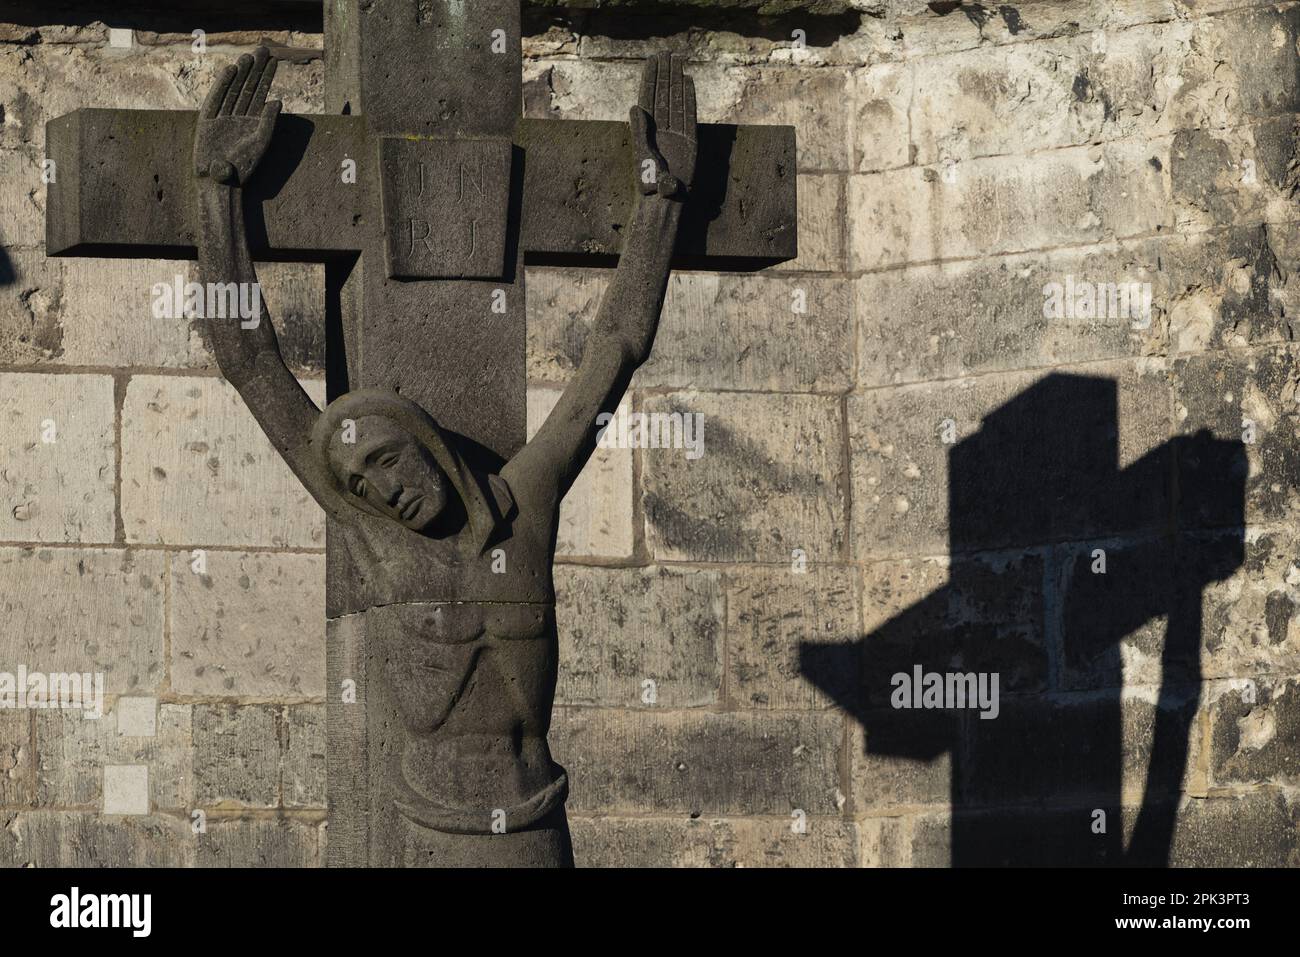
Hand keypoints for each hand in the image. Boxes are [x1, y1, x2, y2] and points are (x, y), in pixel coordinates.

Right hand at [194, 47, 280, 186]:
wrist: (220, 182)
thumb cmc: (242, 167)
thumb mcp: (260, 143)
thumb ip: (268, 122)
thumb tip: (277, 101)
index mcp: (253, 123)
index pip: (261, 95)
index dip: (267, 77)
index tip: (274, 61)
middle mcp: (238, 117)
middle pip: (248, 87)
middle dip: (256, 69)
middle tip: (264, 49)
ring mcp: (223, 117)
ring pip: (233, 90)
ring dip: (242, 73)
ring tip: (249, 56)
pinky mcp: (207, 121)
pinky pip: (216, 99)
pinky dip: (223, 85)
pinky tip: (230, 71)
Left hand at [630, 53, 696, 200]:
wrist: (664, 199)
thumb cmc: (650, 182)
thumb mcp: (642, 156)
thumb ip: (639, 131)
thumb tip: (635, 107)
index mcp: (646, 129)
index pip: (650, 97)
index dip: (652, 78)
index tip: (654, 60)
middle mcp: (660, 127)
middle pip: (664, 94)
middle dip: (665, 73)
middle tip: (667, 52)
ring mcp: (675, 131)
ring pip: (676, 100)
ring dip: (676, 80)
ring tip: (678, 60)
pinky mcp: (688, 139)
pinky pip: (689, 113)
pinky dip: (689, 97)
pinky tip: (688, 81)